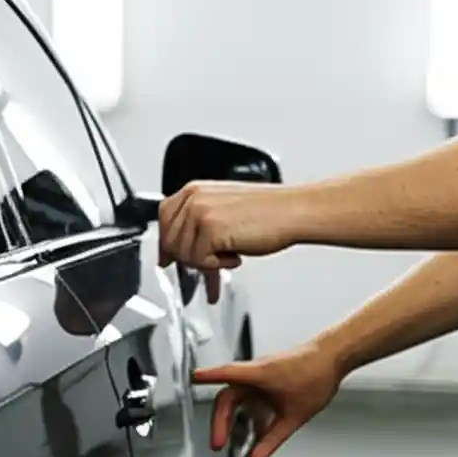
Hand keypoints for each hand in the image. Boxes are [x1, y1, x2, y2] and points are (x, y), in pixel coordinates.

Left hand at [157, 181, 301, 270]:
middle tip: (210, 264)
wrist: (294, 211)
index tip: (167, 259)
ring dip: (206, 263)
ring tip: (229, 256)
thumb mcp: (224, 210)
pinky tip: (235, 256)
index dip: (166, 242)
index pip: (164, 218)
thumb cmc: (269, 212)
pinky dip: (218, 266)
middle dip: (188, 259)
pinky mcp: (210, 229)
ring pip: (183, 254)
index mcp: (195, 190)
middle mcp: (194, 199)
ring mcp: (200, 213)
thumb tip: (178, 250)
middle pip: (169, 240)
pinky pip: (200, 261)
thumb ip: (198, 223)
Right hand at [192, 341, 342, 456]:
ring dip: (231, 417)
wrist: (333, 357)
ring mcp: (261, 375)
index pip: (226, 375)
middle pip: (228, 397)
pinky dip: (245, 412)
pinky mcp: (267, 378)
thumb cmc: (316, 376)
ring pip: (237, 397)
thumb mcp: (294, 416)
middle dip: (219, 421)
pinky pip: (249, 396)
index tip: (192, 379)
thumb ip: (273, 439)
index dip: (207, 377)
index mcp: (259, 375)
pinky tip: (253, 429)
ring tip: (229, 440)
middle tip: (217, 443)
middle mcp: (255, 372)